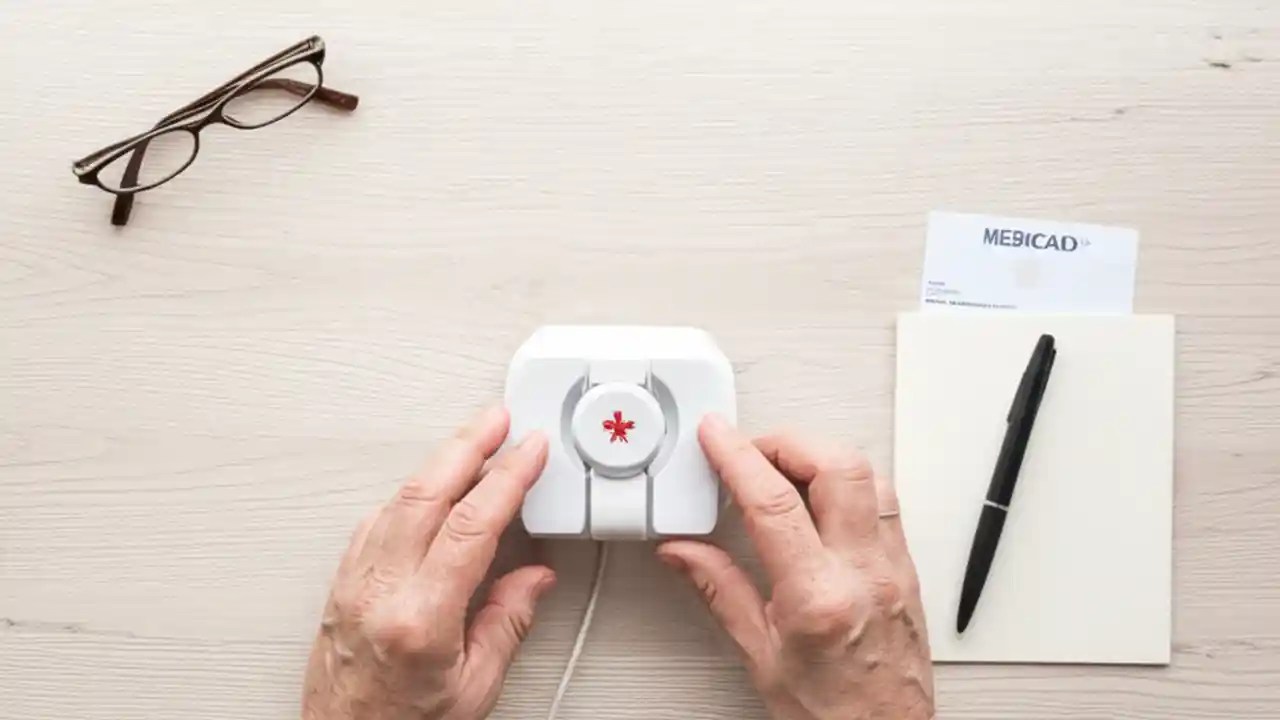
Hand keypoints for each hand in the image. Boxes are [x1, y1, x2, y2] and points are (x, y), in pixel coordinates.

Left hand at [302, 406, 553, 719]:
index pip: (469, 526)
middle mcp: (379, 592)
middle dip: (467, 445)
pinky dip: (408, 495)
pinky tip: (427, 488)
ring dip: (437, 463)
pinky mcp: (340, 587)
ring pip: (396, 501)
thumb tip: (533, 577)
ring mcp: (354, 585)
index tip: (530, 451)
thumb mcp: (475, 690)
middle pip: (425, 494)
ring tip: (471, 442)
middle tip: (498, 419)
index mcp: (420, 619)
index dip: (506, 478)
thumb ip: (507, 623)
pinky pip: (374, 523)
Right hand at [658, 415, 934, 719]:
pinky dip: (847, 483)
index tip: (715, 436)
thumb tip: (684, 551)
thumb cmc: (832, 719)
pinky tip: (819, 496)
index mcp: (819, 598)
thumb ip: (720, 591)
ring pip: (870, 476)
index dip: (738, 456)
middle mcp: (865, 574)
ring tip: (781, 467)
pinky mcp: (908, 572)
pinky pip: (884, 503)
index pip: (774, 502)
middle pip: (838, 466)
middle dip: (787, 441)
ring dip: (822, 456)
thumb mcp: (761, 657)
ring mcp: (894, 569)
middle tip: (748, 448)